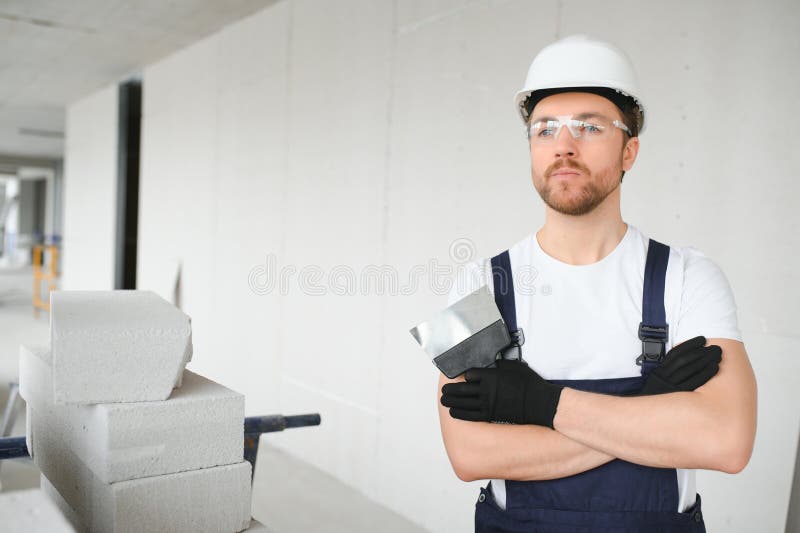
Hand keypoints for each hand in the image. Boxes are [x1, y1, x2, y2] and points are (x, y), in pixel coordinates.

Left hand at [440, 359, 563, 427]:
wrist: (540, 404)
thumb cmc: (530, 385)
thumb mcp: (515, 367)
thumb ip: (500, 364)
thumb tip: (493, 363)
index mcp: (491, 376)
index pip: (469, 374)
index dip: (463, 375)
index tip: (459, 375)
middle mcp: (486, 390)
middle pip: (461, 389)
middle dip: (450, 390)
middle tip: (444, 390)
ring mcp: (487, 404)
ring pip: (462, 403)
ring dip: (451, 402)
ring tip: (444, 400)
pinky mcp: (490, 415)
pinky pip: (470, 415)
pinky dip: (460, 413)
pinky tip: (454, 412)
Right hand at [636, 336, 721, 394]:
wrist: (649, 416)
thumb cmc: (658, 396)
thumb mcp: (657, 381)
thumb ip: (667, 370)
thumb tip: (685, 356)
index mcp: (659, 372)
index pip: (676, 354)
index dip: (690, 345)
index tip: (702, 339)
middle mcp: (665, 378)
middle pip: (685, 360)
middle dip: (702, 352)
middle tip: (716, 347)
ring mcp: (673, 387)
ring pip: (691, 370)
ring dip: (706, 360)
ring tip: (717, 355)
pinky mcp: (682, 396)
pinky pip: (696, 382)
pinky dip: (706, 373)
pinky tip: (715, 367)